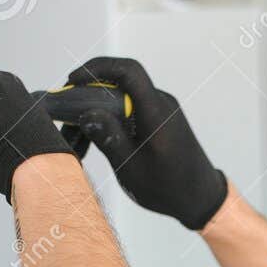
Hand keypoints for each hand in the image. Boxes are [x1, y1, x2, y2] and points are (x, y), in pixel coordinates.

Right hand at [64, 56, 227, 229]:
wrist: (200, 197)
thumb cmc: (170, 187)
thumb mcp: (132, 167)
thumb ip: (109, 137)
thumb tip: (86, 113)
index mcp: (156, 112)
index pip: (128, 71)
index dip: (97, 68)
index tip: (72, 82)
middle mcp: (160, 104)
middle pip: (118, 84)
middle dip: (88, 97)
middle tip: (66, 119)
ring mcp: (161, 111)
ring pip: (121, 99)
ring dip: (97, 112)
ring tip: (78, 138)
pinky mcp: (158, 120)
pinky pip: (130, 110)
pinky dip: (110, 120)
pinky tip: (97, 140)